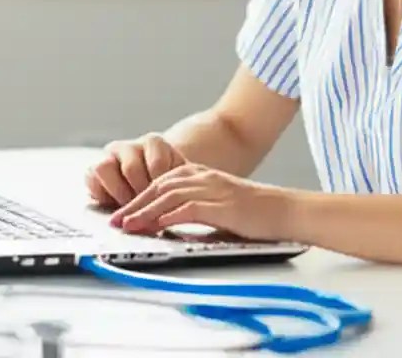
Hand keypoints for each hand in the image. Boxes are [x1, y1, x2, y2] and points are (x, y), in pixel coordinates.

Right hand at [85, 133, 186, 208]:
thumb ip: (182, 184)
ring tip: (132, 209)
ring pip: (105, 167)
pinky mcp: (94, 169)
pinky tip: (116, 205)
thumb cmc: (169, 180)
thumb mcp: (180, 178)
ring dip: (119, 193)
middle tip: (149, 211)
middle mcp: (130, 146)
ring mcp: (110, 156)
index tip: (167, 204)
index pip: (156, 163)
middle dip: (140, 194)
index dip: (160, 187)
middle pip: (131, 168)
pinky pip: (92, 177)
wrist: (150, 180)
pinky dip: (102, 194)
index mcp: (154, 143)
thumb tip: (189, 201)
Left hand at [109, 163, 294, 241]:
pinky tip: (154, 227)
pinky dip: (166, 217)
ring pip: (167, 196)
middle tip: (115, 221)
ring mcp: (211, 188)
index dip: (139, 197)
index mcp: (202, 174)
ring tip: (127, 226)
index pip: (161, 181)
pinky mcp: (220, 204)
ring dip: (144, 212)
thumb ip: (195, 208)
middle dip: (133, 204)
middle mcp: (203, 177)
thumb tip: (168, 223)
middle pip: (158, 186)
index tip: (123, 213)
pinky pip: (186, 209)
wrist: (285, 210)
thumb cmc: (255, 212)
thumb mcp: (219, 204)